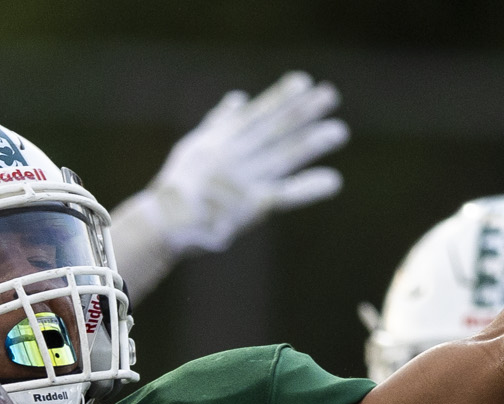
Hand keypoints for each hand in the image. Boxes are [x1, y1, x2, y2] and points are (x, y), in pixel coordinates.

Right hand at [141, 71, 347, 253]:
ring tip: (339, 132)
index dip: (281, 96)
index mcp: (221, 140)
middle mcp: (235, 156)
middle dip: (304, 112)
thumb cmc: (178, 186)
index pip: (257, 114)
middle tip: (330, 96)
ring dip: (312, 143)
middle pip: (275, 130)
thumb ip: (219, 122)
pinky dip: (309, 187)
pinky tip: (332, 180)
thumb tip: (238, 98)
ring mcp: (245, 181)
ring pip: (284, 157)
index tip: (303, 81)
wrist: (165, 222)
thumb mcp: (194, 146)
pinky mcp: (251, 207)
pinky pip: (285, 195)